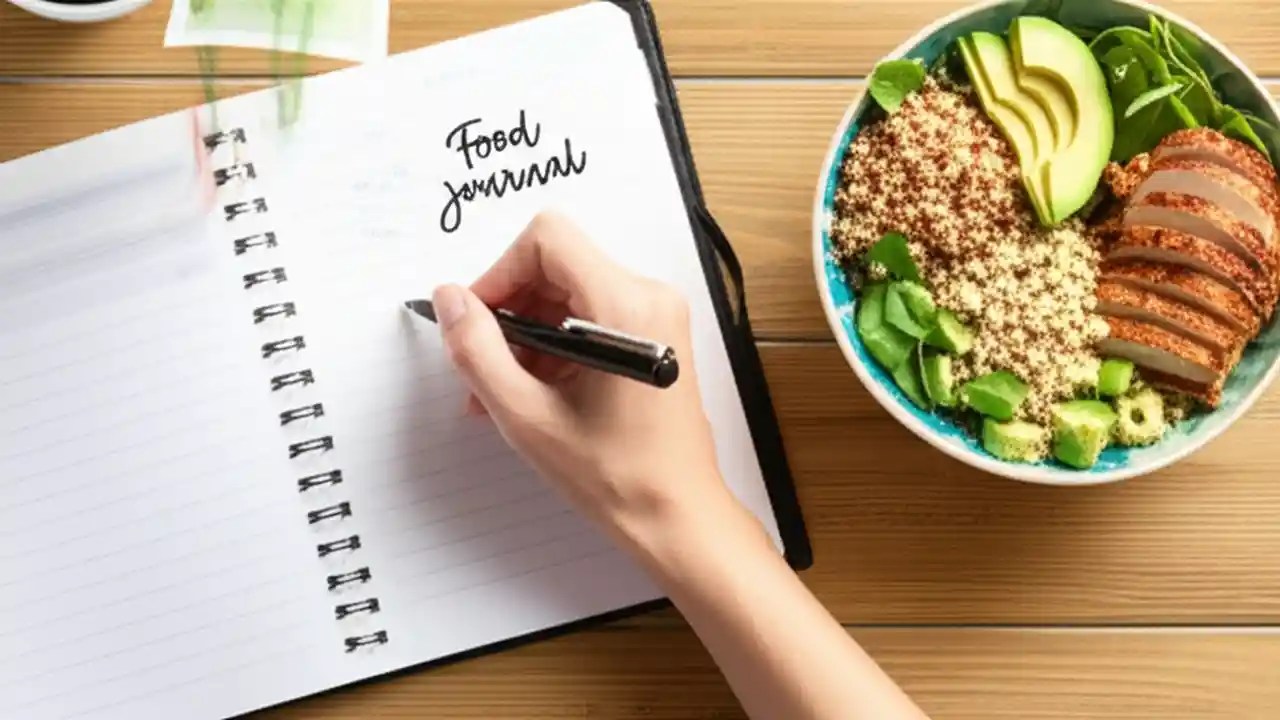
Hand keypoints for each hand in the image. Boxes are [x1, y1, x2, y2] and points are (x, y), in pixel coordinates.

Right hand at [430, 211, 749, 554]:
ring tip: (500, 391)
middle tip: (481, 363)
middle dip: (510, 310)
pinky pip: (590, 316)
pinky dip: (554, 345)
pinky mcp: (654, 336)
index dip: (500, 272)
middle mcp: (650, 298)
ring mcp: (656, 316)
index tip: (476, 318)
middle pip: (557, 264)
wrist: (677, 516)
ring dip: (527, 333)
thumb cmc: (619, 476)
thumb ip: (478, 350)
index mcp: (626, 307)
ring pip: (569, 292)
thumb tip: (451, 300)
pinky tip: (532, 392)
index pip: (548, 240)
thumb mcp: (527, 416)